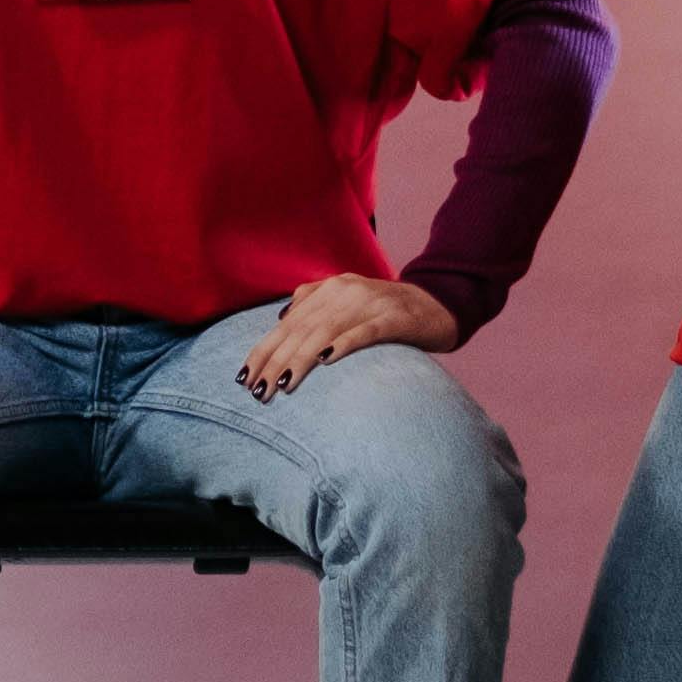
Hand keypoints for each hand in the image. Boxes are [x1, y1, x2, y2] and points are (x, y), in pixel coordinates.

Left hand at [242, 272, 461, 396]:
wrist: (438, 303)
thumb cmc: (388, 312)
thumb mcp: (349, 301)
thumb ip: (315, 302)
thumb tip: (282, 317)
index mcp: (329, 289)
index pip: (287, 324)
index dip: (263, 350)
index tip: (243, 377)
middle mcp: (345, 291)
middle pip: (300, 329)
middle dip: (275, 361)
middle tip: (257, 391)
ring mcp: (369, 303)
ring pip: (325, 332)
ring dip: (300, 359)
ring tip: (282, 384)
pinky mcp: (393, 318)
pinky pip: (363, 331)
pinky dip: (343, 344)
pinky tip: (325, 360)